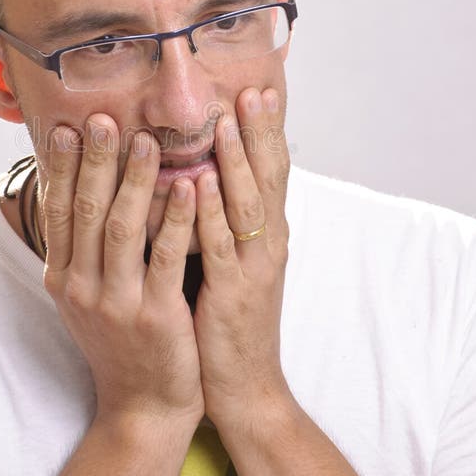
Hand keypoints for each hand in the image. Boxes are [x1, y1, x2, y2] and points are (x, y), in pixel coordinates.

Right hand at [42, 115, 203, 430]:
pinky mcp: (155, 316)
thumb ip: (83, 249)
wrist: (143, 408)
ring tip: (148, 140)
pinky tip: (191, 186)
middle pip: (85, 210)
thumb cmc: (120, 343)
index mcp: (63, 277)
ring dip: (135, 180)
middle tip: (103, 118)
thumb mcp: (88, 298)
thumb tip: (79, 190)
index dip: (61, 167)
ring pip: (121, 228)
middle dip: (94, 161)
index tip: (65, 127)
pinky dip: (176, 218)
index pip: (58, 210)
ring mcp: (116, 303)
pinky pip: (165, 257)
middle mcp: (81, 287)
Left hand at [193, 87, 290, 427]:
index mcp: (268, 234)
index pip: (272, 171)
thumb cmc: (231, 319)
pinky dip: (213, 212)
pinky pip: (221, 246)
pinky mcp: (233, 294)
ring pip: (248, 205)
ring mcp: (254, 268)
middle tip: (255, 89)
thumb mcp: (236, 263)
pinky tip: (203, 181)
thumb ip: (227, 221)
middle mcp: (268, 244)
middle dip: (261, 133)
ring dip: (239, 161)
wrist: (246, 386)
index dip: (267, 132)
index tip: (259, 89)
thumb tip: (207, 174)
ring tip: (228, 120)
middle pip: (270, 178)